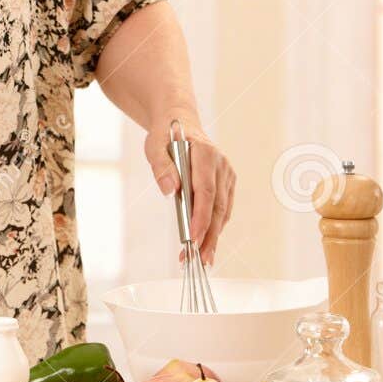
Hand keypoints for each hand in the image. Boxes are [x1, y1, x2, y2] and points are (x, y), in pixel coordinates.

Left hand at [143, 114, 235, 265]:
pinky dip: (216, 227)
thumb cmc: (166, 135)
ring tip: (203, 258)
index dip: (201, 217)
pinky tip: (207, 242)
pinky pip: (224, 209)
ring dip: (214, 236)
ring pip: (223, 211)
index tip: (193, 238)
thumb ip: (162, 167)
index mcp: (206, 154)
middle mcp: (221, 165)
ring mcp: (227, 174)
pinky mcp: (227, 183)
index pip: (206, 191)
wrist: (180, 123)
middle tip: (200, 258)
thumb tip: (170, 191)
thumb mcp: (155, 146)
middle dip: (210, 235)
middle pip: (218, 206)